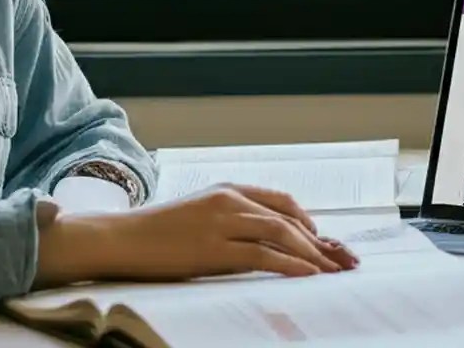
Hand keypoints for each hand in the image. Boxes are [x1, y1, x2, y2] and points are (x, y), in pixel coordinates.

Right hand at [35, 184, 358, 286]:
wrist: (121, 239)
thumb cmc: (157, 233)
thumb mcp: (200, 216)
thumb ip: (232, 221)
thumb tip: (266, 242)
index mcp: (227, 189)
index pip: (281, 200)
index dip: (308, 221)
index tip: (324, 241)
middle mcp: (229, 200)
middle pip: (288, 218)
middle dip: (320, 241)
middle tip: (342, 260)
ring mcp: (221, 223)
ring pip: (280, 234)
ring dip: (313, 254)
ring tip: (333, 271)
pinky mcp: (213, 248)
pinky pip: (263, 256)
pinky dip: (291, 265)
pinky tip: (308, 275)